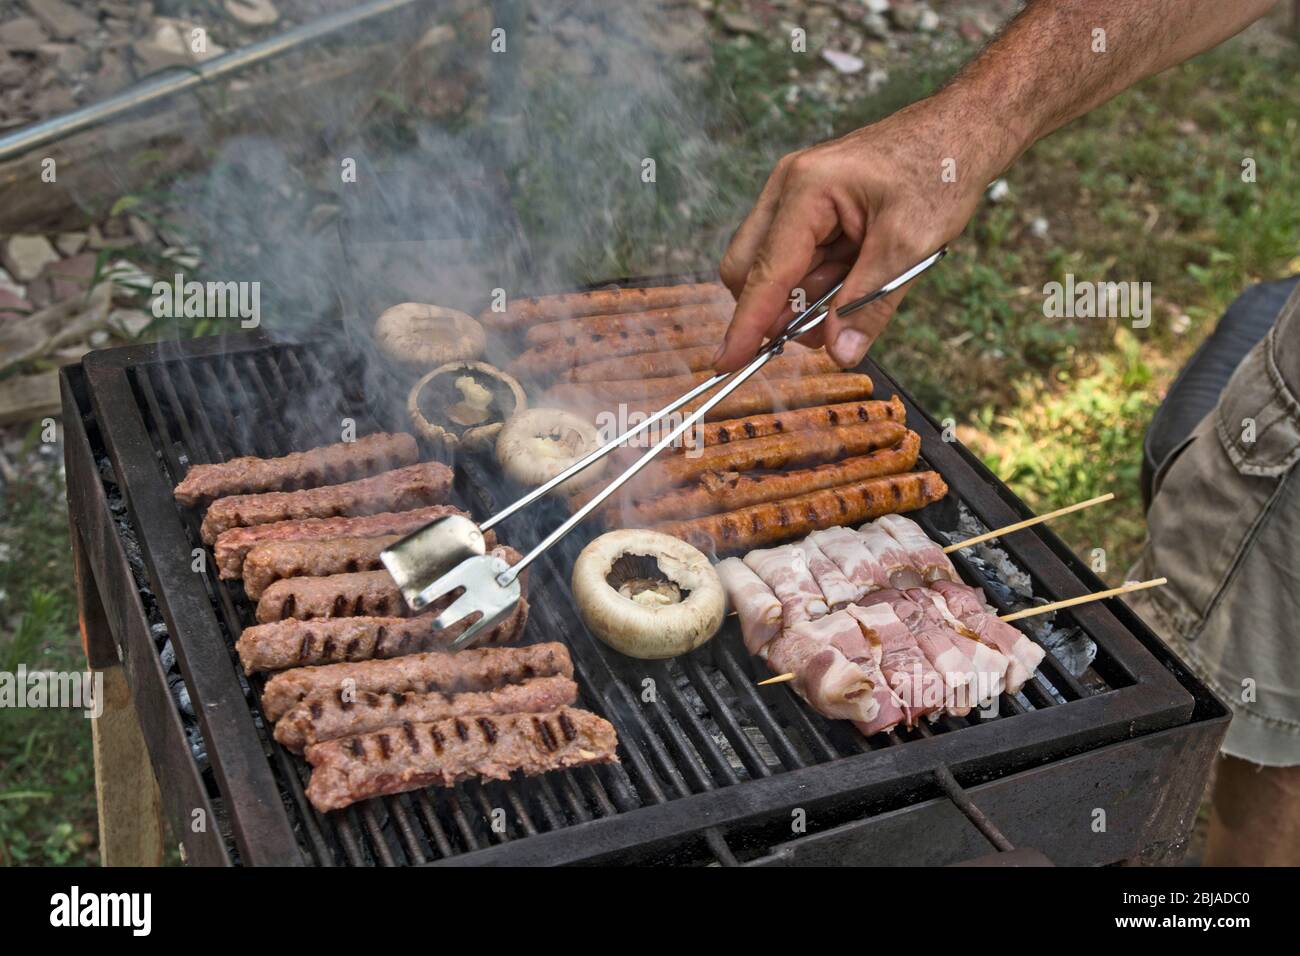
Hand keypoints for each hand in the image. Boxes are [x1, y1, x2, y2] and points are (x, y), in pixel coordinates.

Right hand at [714, 96, 998, 371]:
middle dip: (780, 309)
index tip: (727, 363)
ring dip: (809, 294)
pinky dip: (820, 278)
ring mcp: (793, 195)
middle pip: (750, 270)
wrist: (960, 132)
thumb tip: (840, 353)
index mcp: (806, 191)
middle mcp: (787, 189)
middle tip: (827, 326)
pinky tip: (857, 268)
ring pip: (773, 269)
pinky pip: (795, 258)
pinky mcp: (807, 206)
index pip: (765, 273)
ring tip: (863, 279)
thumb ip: (868, 304)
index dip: (747, 325)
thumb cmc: (938, 173)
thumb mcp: (909, 247)